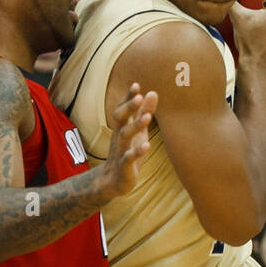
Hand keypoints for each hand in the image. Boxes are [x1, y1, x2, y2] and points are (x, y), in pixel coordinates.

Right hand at [98, 83, 157, 198]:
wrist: (113, 182)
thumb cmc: (127, 152)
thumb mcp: (138, 132)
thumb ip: (143, 113)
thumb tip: (152, 92)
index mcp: (121, 128)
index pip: (122, 109)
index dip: (127, 97)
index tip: (136, 84)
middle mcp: (118, 137)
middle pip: (119, 119)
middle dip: (128, 107)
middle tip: (139, 97)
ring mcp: (120, 152)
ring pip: (124, 137)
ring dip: (135, 126)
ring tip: (147, 117)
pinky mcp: (124, 167)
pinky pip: (128, 158)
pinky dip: (137, 152)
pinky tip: (147, 145)